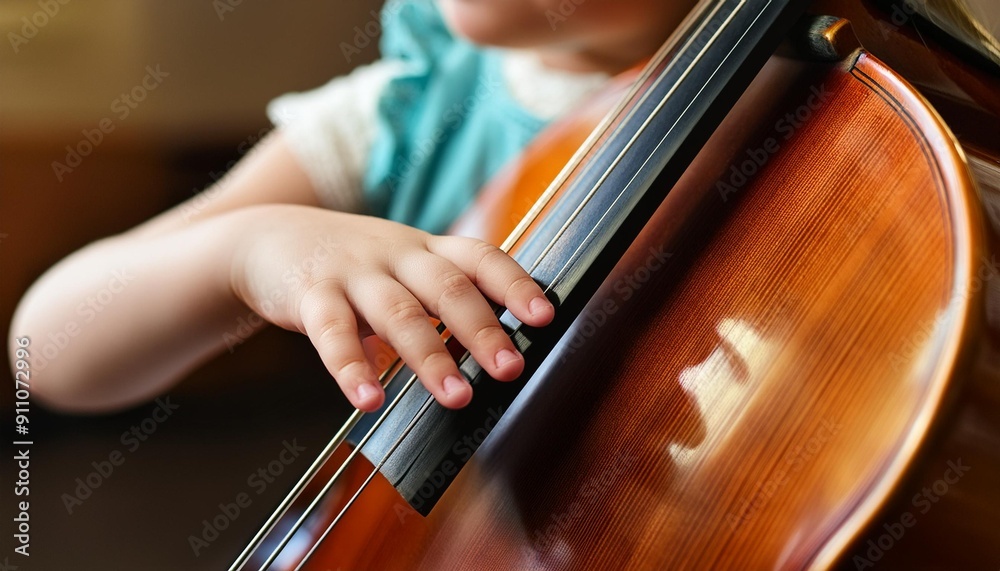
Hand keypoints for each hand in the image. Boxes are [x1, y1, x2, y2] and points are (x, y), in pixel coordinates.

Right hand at [229, 205, 554, 410]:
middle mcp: (397, 255)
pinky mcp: (310, 294)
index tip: (544, 315)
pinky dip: (351, 368)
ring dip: (430, 356)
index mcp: (427, 249)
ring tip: (456, 397)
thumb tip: (495, 353)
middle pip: (447, 288)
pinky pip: (332, 332)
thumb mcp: (404, 266)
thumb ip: (443, 298)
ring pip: (398, 312)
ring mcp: (354, 272)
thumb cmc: (354, 264)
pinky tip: (368, 400)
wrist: (269, 237)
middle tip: (510, 369)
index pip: (480, 258)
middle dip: (482, 329)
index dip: (514, 284)